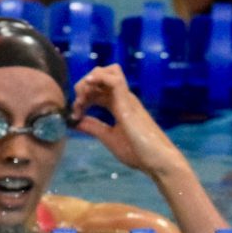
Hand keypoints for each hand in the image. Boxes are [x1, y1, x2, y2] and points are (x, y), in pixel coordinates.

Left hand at [70, 65, 189, 178]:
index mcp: (119, 106)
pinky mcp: (128, 101)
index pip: (97, 91)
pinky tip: (87, 89)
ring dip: (89, 81)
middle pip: (99, 76)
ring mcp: (126, 98)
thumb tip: (76, 121)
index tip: (74, 116)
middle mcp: (123, 98)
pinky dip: (97, 79)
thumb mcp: (109, 138)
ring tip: (82, 99)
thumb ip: (94, 128)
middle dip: (82, 87)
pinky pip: (113, 78)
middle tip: (77, 107)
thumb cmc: (138, 152)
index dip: (82, 99)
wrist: (157, 160)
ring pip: (106, 71)